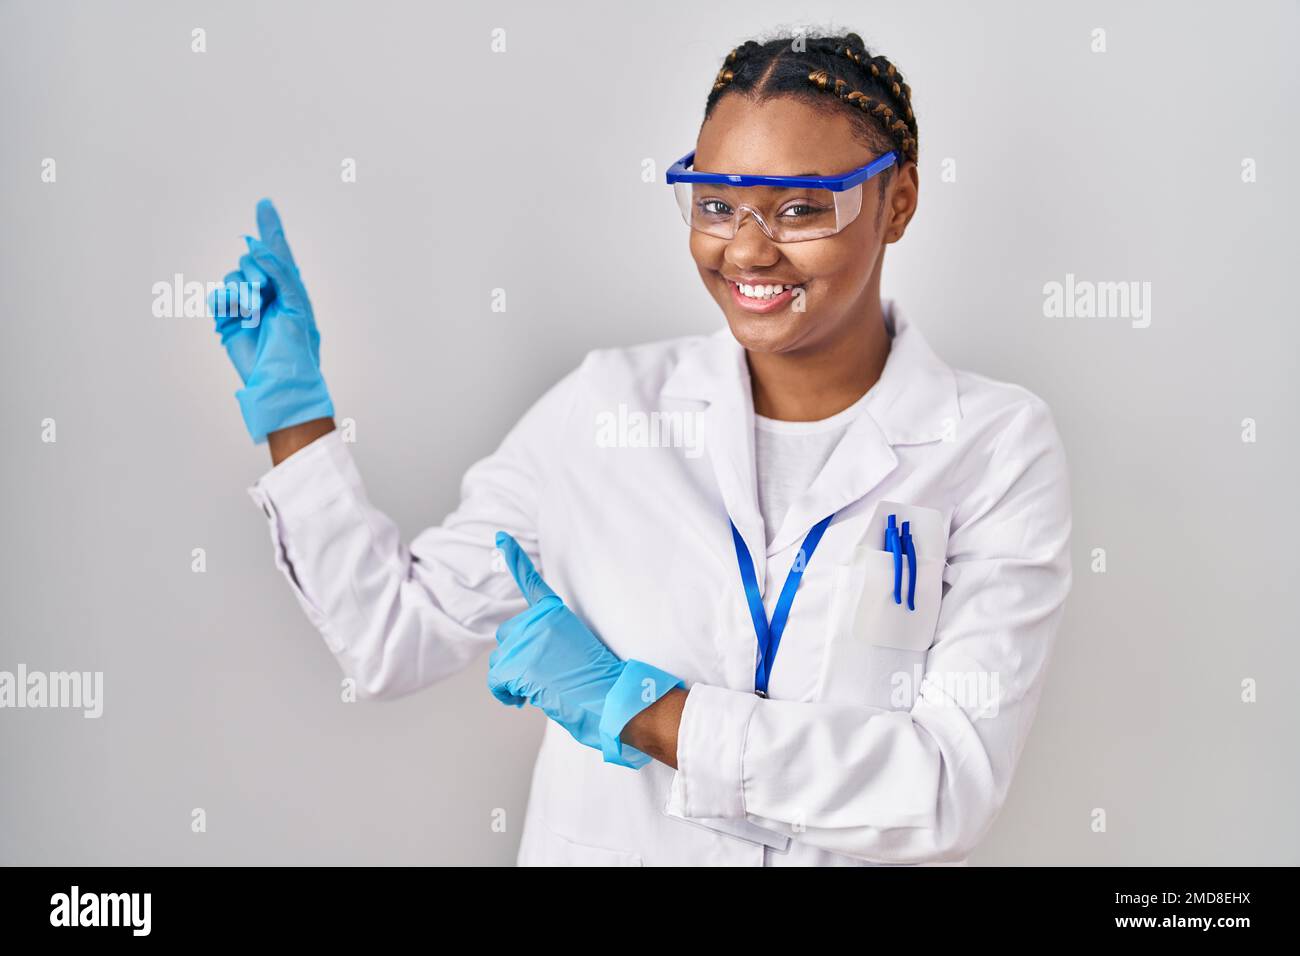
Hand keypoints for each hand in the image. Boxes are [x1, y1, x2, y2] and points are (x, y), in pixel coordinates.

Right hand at [209, 199, 332, 443]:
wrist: (278, 379)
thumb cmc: (296, 347)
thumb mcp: (296, 304)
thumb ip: (280, 272)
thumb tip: (257, 250)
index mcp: (289, 288)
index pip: (277, 252)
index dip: (270, 227)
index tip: (265, 203)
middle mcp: (267, 292)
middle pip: (250, 259)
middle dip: (253, 269)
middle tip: (261, 291)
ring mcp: (245, 305)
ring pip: (232, 276)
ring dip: (240, 290)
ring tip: (252, 312)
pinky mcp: (228, 318)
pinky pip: (219, 296)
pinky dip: (225, 302)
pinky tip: (236, 316)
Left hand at [489, 532, 682, 768]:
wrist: (609, 695)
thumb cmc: (599, 678)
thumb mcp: (576, 646)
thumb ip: (549, 642)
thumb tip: (529, 660)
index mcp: (555, 612)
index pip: (531, 582)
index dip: (515, 558)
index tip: (501, 538)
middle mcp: (538, 620)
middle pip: (508, 636)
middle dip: (517, 658)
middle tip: (540, 677)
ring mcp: (526, 641)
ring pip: (500, 661)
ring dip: (512, 680)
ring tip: (538, 693)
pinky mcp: (517, 665)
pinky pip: (495, 678)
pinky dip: (504, 692)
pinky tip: (516, 700)